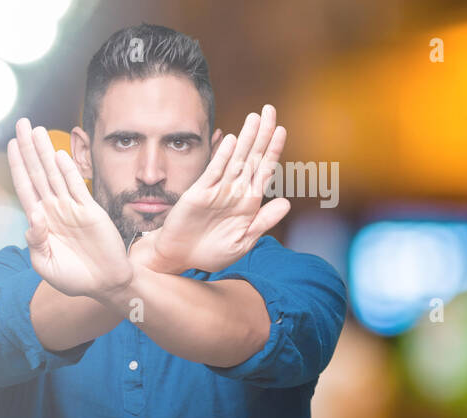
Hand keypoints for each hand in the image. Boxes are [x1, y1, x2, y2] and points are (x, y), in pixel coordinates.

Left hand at [7, 118, 133, 299]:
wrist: (104, 284)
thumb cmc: (72, 278)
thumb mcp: (45, 265)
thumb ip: (35, 242)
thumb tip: (32, 217)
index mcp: (40, 221)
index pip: (25, 187)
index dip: (17, 166)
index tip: (10, 145)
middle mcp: (54, 209)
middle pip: (37, 173)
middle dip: (28, 149)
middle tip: (21, 124)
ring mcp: (71, 208)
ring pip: (55, 174)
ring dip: (45, 152)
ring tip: (36, 131)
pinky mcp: (90, 210)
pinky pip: (76, 187)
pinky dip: (68, 171)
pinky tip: (59, 155)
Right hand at [149, 104, 290, 273]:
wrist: (179, 258)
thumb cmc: (211, 252)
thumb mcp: (243, 242)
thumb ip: (263, 222)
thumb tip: (287, 203)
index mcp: (248, 201)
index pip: (264, 170)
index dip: (273, 150)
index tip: (281, 130)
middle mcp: (234, 190)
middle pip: (251, 157)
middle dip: (261, 133)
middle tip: (270, 109)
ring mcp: (216, 190)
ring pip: (235, 159)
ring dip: (245, 138)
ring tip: (255, 117)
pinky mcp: (198, 194)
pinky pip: (213, 172)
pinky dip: (222, 156)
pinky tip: (231, 140)